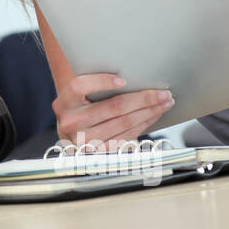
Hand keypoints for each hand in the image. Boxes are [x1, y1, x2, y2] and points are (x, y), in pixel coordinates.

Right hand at [52, 74, 174, 150]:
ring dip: (149, 112)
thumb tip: (131, 76)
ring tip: (164, 103)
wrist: (70, 130)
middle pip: (113, 107)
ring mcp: (84, 141)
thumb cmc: (80, 106)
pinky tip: (153, 116)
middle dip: (143, 98)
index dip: (102, 82)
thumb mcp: (79, 94)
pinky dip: (143, 125)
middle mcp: (71, 122)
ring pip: (124, 123)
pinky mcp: (98, 152)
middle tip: (162, 92)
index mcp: (64, 102)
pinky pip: (126, 136)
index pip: (80, 86)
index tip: (123, 79)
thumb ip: (94, 85)